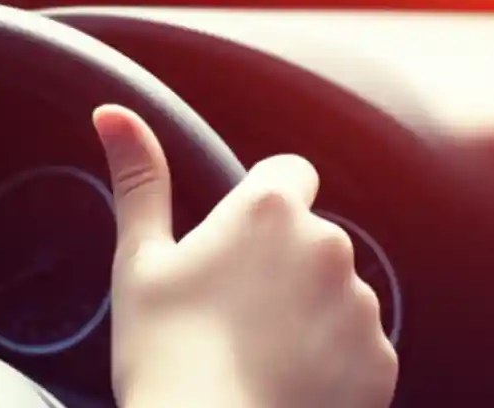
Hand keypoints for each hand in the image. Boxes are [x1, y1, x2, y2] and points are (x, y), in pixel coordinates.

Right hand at [93, 106, 397, 407]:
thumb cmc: (164, 355)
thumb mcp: (139, 262)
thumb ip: (140, 179)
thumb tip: (113, 112)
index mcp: (268, 211)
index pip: (289, 173)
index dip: (261, 205)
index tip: (235, 246)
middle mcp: (326, 245)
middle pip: (311, 237)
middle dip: (283, 264)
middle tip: (233, 313)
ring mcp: (360, 305)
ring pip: (337, 292)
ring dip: (310, 311)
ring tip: (259, 355)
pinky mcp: (381, 360)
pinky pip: (359, 346)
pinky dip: (333, 360)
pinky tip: (288, 383)